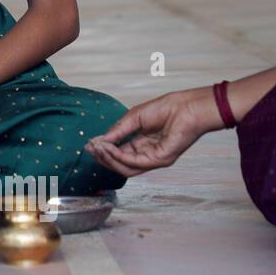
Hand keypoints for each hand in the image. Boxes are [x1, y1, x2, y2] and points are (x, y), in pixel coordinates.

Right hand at [85, 87, 222, 175]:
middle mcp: (147, 154)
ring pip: (126, 168)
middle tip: (90, 148)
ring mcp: (154, 159)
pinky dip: (119, 156)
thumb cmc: (166, 108)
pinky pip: (135, 163)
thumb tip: (100, 140)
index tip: (89, 144)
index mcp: (142, 144)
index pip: (119, 153)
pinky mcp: (161, 160)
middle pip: (121, 164)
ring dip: (109, 159)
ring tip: (97, 148)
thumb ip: (118, 130)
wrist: (186, 106)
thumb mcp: (134, 117)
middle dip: (103, 157)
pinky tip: (108, 147)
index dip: (104, 150)